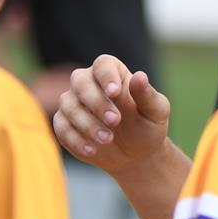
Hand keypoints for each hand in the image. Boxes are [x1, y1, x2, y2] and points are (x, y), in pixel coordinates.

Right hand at [53, 54, 170, 174]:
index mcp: (113, 73)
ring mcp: (73, 102)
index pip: (103, 65)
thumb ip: (147, 95)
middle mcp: (89, 82)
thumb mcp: (155, 112)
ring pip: (69, 106)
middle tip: (115, 121)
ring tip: (108, 139)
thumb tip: (140, 76)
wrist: (135, 154)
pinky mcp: (64, 123)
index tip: (115, 93)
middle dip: (96, 103)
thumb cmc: (147, 126)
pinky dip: (76, 139)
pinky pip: (62, 127)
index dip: (107, 76)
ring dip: (88, 124)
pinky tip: (92, 150)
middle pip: (81, 82)